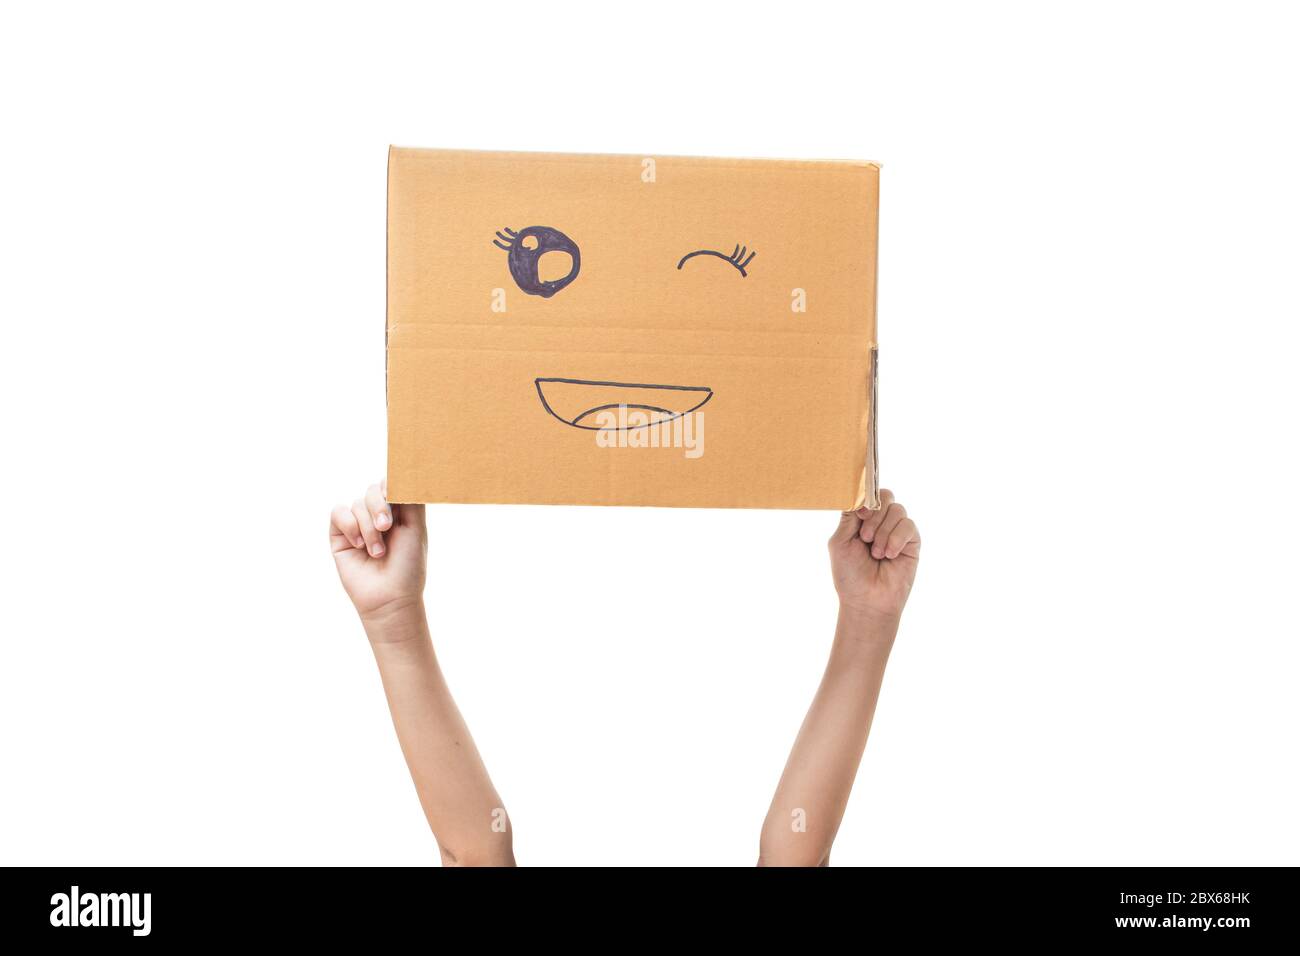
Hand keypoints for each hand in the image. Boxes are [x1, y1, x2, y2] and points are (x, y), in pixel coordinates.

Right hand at [329, 480, 426, 627]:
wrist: (390, 596)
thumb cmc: (408, 566)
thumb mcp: (416, 528)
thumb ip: (410, 499)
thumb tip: (404, 473)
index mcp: (399, 512)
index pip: (392, 485)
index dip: (391, 486)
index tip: (395, 494)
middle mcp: (378, 515)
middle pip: (373, 489)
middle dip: (380, 506)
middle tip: (386, 527)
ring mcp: (358, 524)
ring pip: (358, 504)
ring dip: (368, 527)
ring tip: (377, 552)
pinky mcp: (339, 534)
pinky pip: (339, 513)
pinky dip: (350, 526)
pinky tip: (359, 546)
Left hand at [828, 489, 919, 624]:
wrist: (867, 601)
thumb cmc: (850, 575)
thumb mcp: (840, 542)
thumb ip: (849, 517)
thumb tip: (859, 495)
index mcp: (861, 520)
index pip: (868, 495)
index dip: (866, 498)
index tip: (860, 514)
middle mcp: (880, 523)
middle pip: (886, 496)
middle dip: (874, 515)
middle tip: (865, 537)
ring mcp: (897, 531)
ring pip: (897, 510)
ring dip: (884, 532)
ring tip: (876, 553)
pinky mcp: (912, 542)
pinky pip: (909, 526)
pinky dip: (896, 539)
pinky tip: (889, 555)